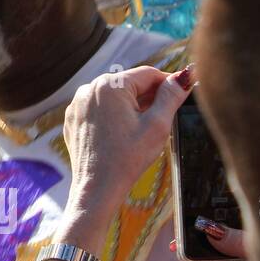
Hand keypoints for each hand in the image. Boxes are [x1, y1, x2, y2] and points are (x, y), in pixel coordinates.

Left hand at [63, 64, 191, 219]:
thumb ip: (171, 96)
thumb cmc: (128, 158)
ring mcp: (78, 103)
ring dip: (132, 105)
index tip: (181, 95)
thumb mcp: (157, 125)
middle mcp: (88, 88)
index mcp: (109, 85)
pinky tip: (123, 133)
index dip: (169, 83)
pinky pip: (99, 108)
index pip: (148, 74)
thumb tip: (185, 76)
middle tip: (164, 116)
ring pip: (114, 95)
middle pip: (130, 84)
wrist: (97, 186)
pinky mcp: (73, 118)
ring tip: (144, 128)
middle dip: (149, 96)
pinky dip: (114, 114)